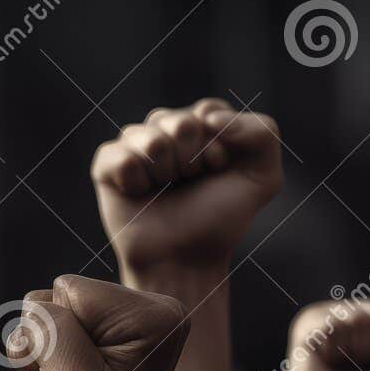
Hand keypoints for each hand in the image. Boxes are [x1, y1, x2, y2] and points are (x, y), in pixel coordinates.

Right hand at [5, 275, 187, 370]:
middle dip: (50, 340)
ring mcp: (113, 320)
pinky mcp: (85, 331)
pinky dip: (32, 352)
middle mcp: (142, 310)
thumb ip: (51, 327)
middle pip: (59, 292)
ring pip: (41, 305)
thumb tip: (34, 309)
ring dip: (37, 348)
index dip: (62, 338)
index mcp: (155, 316)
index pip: (73, 291)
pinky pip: (34, 318)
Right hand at [93, 100, 281, 278]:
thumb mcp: (263, 177)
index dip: (216, 147)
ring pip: (149, 138)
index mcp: (201, 125)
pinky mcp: (106, 165)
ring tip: (165, 190)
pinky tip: (140, 194)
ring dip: (164, 172)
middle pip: (179, 122)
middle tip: (189, 183)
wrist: (184, 260)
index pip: (208, 110)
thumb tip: (209, 117)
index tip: (217, 172)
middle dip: (191, 159)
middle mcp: (166, 130)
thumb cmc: (220, 220)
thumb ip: (263, 132)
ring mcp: (134, 145)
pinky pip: (118, 156)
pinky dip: (134, 180)